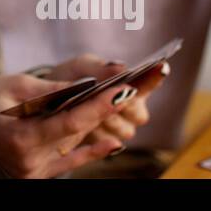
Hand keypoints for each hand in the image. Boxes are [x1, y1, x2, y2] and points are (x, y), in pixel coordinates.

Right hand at [0, 73, 142, 177]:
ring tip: (126, 103)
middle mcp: (29, 160)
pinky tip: (113, 141)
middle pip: (77, 133)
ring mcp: (32, 172)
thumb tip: (89, 85)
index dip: (101, 105)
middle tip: (134, 88)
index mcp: (21, 137)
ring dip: (98, 125)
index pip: (72, 120)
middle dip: (105, 109)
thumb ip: (53, 89)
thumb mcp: (16, 85)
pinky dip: (89, 152)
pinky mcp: (33, 175)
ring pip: (73, 146)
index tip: (125, 88)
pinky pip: (67, 163)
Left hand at [46, 53, 169, 147]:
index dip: (155, 76)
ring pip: (123, 129)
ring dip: (107, 118)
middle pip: (137, 112)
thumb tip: (120, 67)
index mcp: (131, 86)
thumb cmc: (73, 78)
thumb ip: (100, 67)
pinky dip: (94, 130)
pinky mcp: (104, 143)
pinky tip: (84, 123)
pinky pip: (106, 140)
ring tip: (88, 107)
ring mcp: (121, 128)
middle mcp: (132, 110)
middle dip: (122, 104)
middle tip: (106, 94)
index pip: (150, 82)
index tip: (161, 66)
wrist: (49, 97)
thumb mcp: (82, 67)